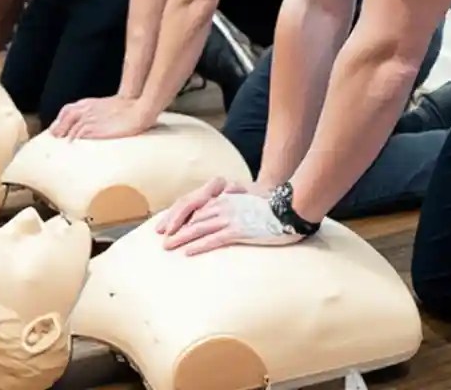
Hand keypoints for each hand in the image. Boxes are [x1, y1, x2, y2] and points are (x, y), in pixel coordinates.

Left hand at [50, 96, 152, 139]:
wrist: (137, 109)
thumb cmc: (128, 108)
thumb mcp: (109, 105)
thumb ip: (99, 111)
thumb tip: (100, 119)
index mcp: (88, 103)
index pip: (67, 110)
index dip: (61, 120)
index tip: (59, 129)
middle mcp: (85, 110)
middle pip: (64, 120)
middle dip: (58, 129)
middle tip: (56, 139)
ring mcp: (87, 120)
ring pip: (68, 129)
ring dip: (64, 137)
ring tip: (61, 147)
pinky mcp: (92, 130)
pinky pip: (76, 137)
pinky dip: (72, 142)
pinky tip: (72, 149)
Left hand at [155, 178, 301, 254]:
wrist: (290, 207)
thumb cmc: (273, 206)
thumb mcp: (250, 200)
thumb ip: (236, 201)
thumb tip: (229, 202)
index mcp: (225, 199)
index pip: (195, 208)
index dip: (179, 217)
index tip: (167, 227)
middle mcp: (223, 206)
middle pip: (192, 218)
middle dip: (175, 228)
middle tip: (161, 240)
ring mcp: (230, 218)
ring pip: (198, 228)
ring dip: (181, 238)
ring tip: (168, 247)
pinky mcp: (238, 231)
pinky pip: (213, 239)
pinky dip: (199, 245)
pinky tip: (188, 252)